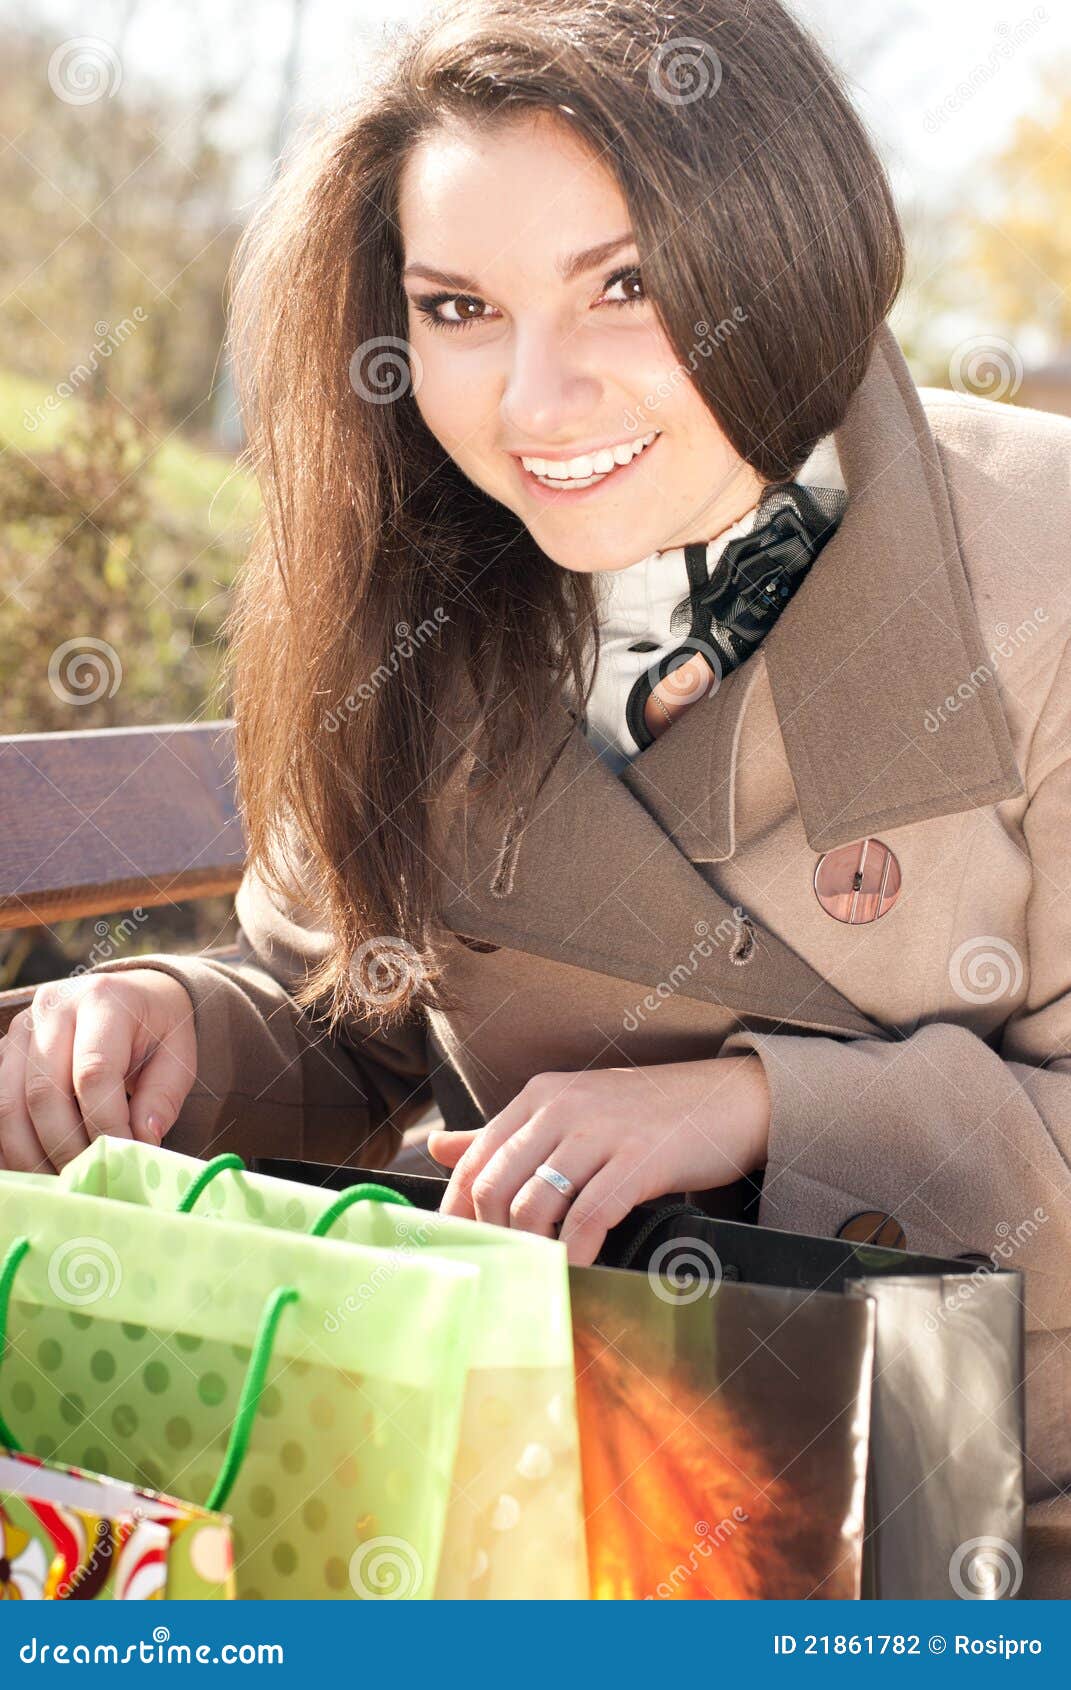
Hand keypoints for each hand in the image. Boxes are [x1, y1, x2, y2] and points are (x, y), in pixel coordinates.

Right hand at [0, 970, 196, 1172]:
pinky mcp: (6, 1051)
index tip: (123, 1159)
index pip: (93, 1073)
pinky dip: (13, 1145)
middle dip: (67, 1147)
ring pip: (9, 1104)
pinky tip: (38, 1168)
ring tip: (65, 1182)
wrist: (134, 997)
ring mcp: (22, 1028)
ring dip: (33, 1154)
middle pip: (43, 1092)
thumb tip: (141, 1142)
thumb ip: (162, 1098)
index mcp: (104, 999)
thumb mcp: (179, 1056)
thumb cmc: (158, 1030)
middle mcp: (54, 1007)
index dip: (105, 1124)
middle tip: (91, 1180)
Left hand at [427, 1056, 769, 1264]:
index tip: (454, 1248)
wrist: (730, 1099)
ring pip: (534, 1203)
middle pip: (495, 1185)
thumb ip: (506, 1133)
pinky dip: (573, 1252)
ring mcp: (600, 1131)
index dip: (455, 1210)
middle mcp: (562, 1107)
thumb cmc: (648, 1114)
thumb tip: (438, 1147)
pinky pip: (588, 1217)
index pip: (474, 1158)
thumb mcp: (573, 1111)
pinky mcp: (638, 1160)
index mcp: (540, 1096)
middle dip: (490, 1237)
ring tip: (535, 1274)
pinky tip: (574, 1270)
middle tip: (499, 1270)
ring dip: (529, 1249)